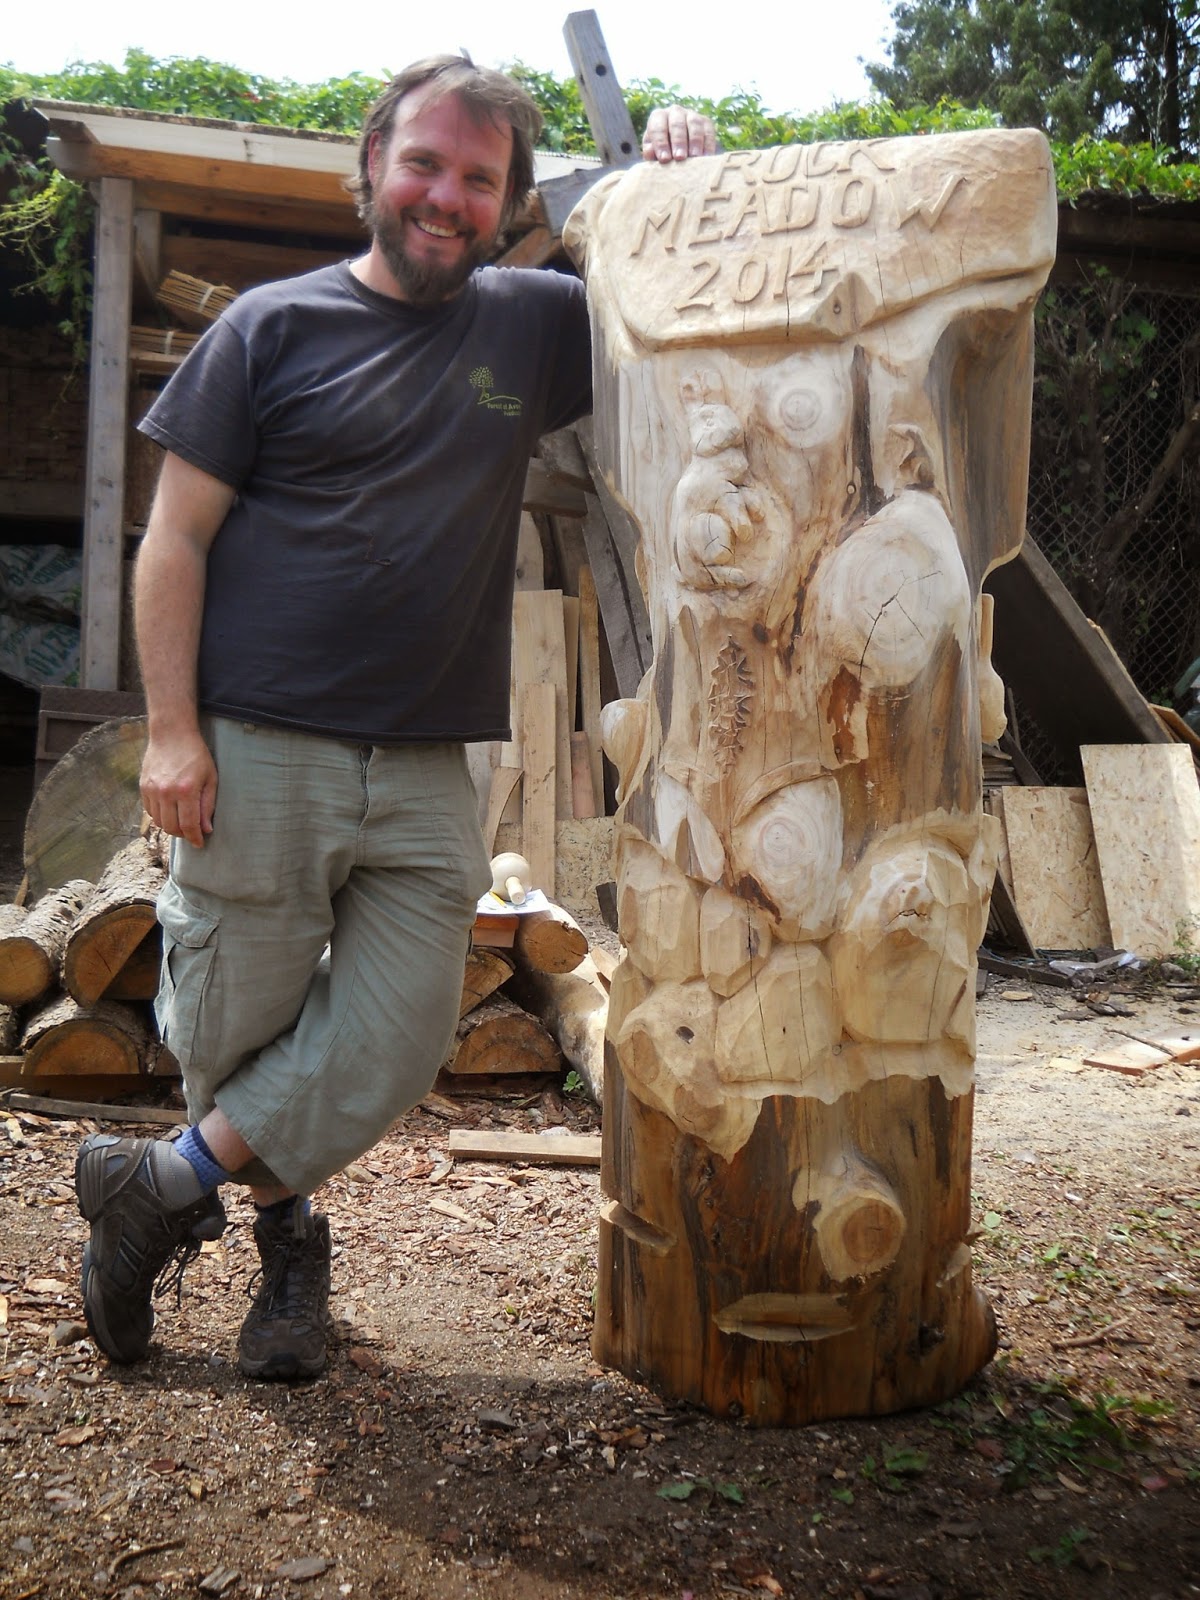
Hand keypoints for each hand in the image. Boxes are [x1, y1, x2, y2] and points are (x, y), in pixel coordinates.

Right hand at [141, 729, 217, 847]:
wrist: (171, 734)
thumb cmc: (195, 755)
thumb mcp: (210, 778)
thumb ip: (207, 805)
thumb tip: (206, 829)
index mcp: (186, 790)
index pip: (189, 825)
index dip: (195, 838)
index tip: (199, 843)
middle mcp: (166, 792)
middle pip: (171, 827)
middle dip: (183, 834)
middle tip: (191, 832)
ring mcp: (152, 790)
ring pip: (159, 822)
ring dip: (171, 827)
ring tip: (181, 822)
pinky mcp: (143, 787)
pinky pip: (150, 812)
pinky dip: (160, 816)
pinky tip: (170, 811)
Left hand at [642, 106, 717, 163]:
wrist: (679, 151)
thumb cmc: (662, 152)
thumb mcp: (653, 153)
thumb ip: (650, 153)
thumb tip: (650, 152)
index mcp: (658, 117)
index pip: (657, 126)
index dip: (660, 143)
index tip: (664, 159)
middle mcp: (675, 112)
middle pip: (677, 123)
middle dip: (678, 141)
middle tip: (679, 157)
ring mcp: (692, 115)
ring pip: (694, 124)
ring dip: (694, 141)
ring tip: (694, 157)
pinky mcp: (706, 123)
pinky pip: (708, 131)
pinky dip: (707, 144)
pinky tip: (706, 157)